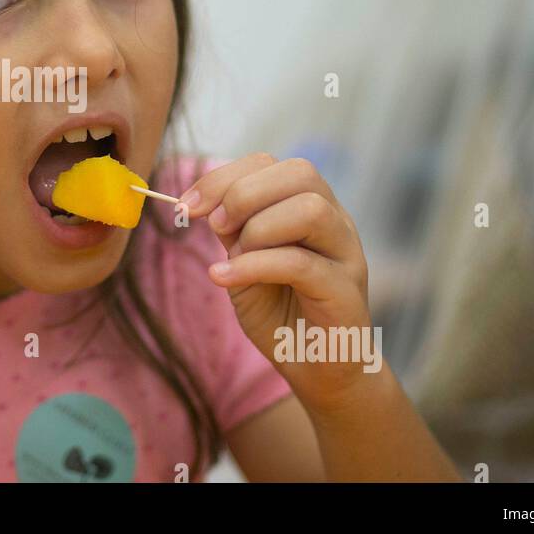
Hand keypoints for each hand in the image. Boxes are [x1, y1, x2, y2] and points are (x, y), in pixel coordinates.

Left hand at [179, 153, 376, 417]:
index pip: (270, 164)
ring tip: (231, 256)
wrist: (316, 368)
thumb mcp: (244, 261)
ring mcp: (346, 254)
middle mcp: (335, 221)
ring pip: (310, 210)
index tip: (187, 205)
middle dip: (243, 193)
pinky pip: (301, 264)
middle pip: (300, 172)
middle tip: (213, 226)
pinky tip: (224, 278)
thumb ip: (233, 229)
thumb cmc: (280, 312)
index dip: (224, 176)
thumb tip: (206, 201)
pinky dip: (254, 266)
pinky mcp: (345, 292)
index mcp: (309, 205)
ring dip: (257, 228)